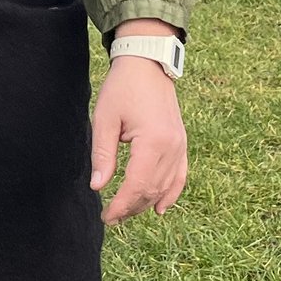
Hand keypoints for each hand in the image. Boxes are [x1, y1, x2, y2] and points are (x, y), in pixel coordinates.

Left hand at [90, 23, 188, 224]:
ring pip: (165, 186)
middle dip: (131, 208)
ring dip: (146, 203)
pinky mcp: (181, 142)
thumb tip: (98, 187)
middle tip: (111, 217)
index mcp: (153, 142)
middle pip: (152, 190)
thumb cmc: (123, 87)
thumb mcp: (105, 118)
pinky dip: (171, 193)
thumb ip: (102, 154)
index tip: (106, 216)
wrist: (147, 63)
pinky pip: (180, 175)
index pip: (137, 186)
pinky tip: (160, 208)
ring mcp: (180, 145)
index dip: (121, 205)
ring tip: (126, 213)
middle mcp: (172, 147)